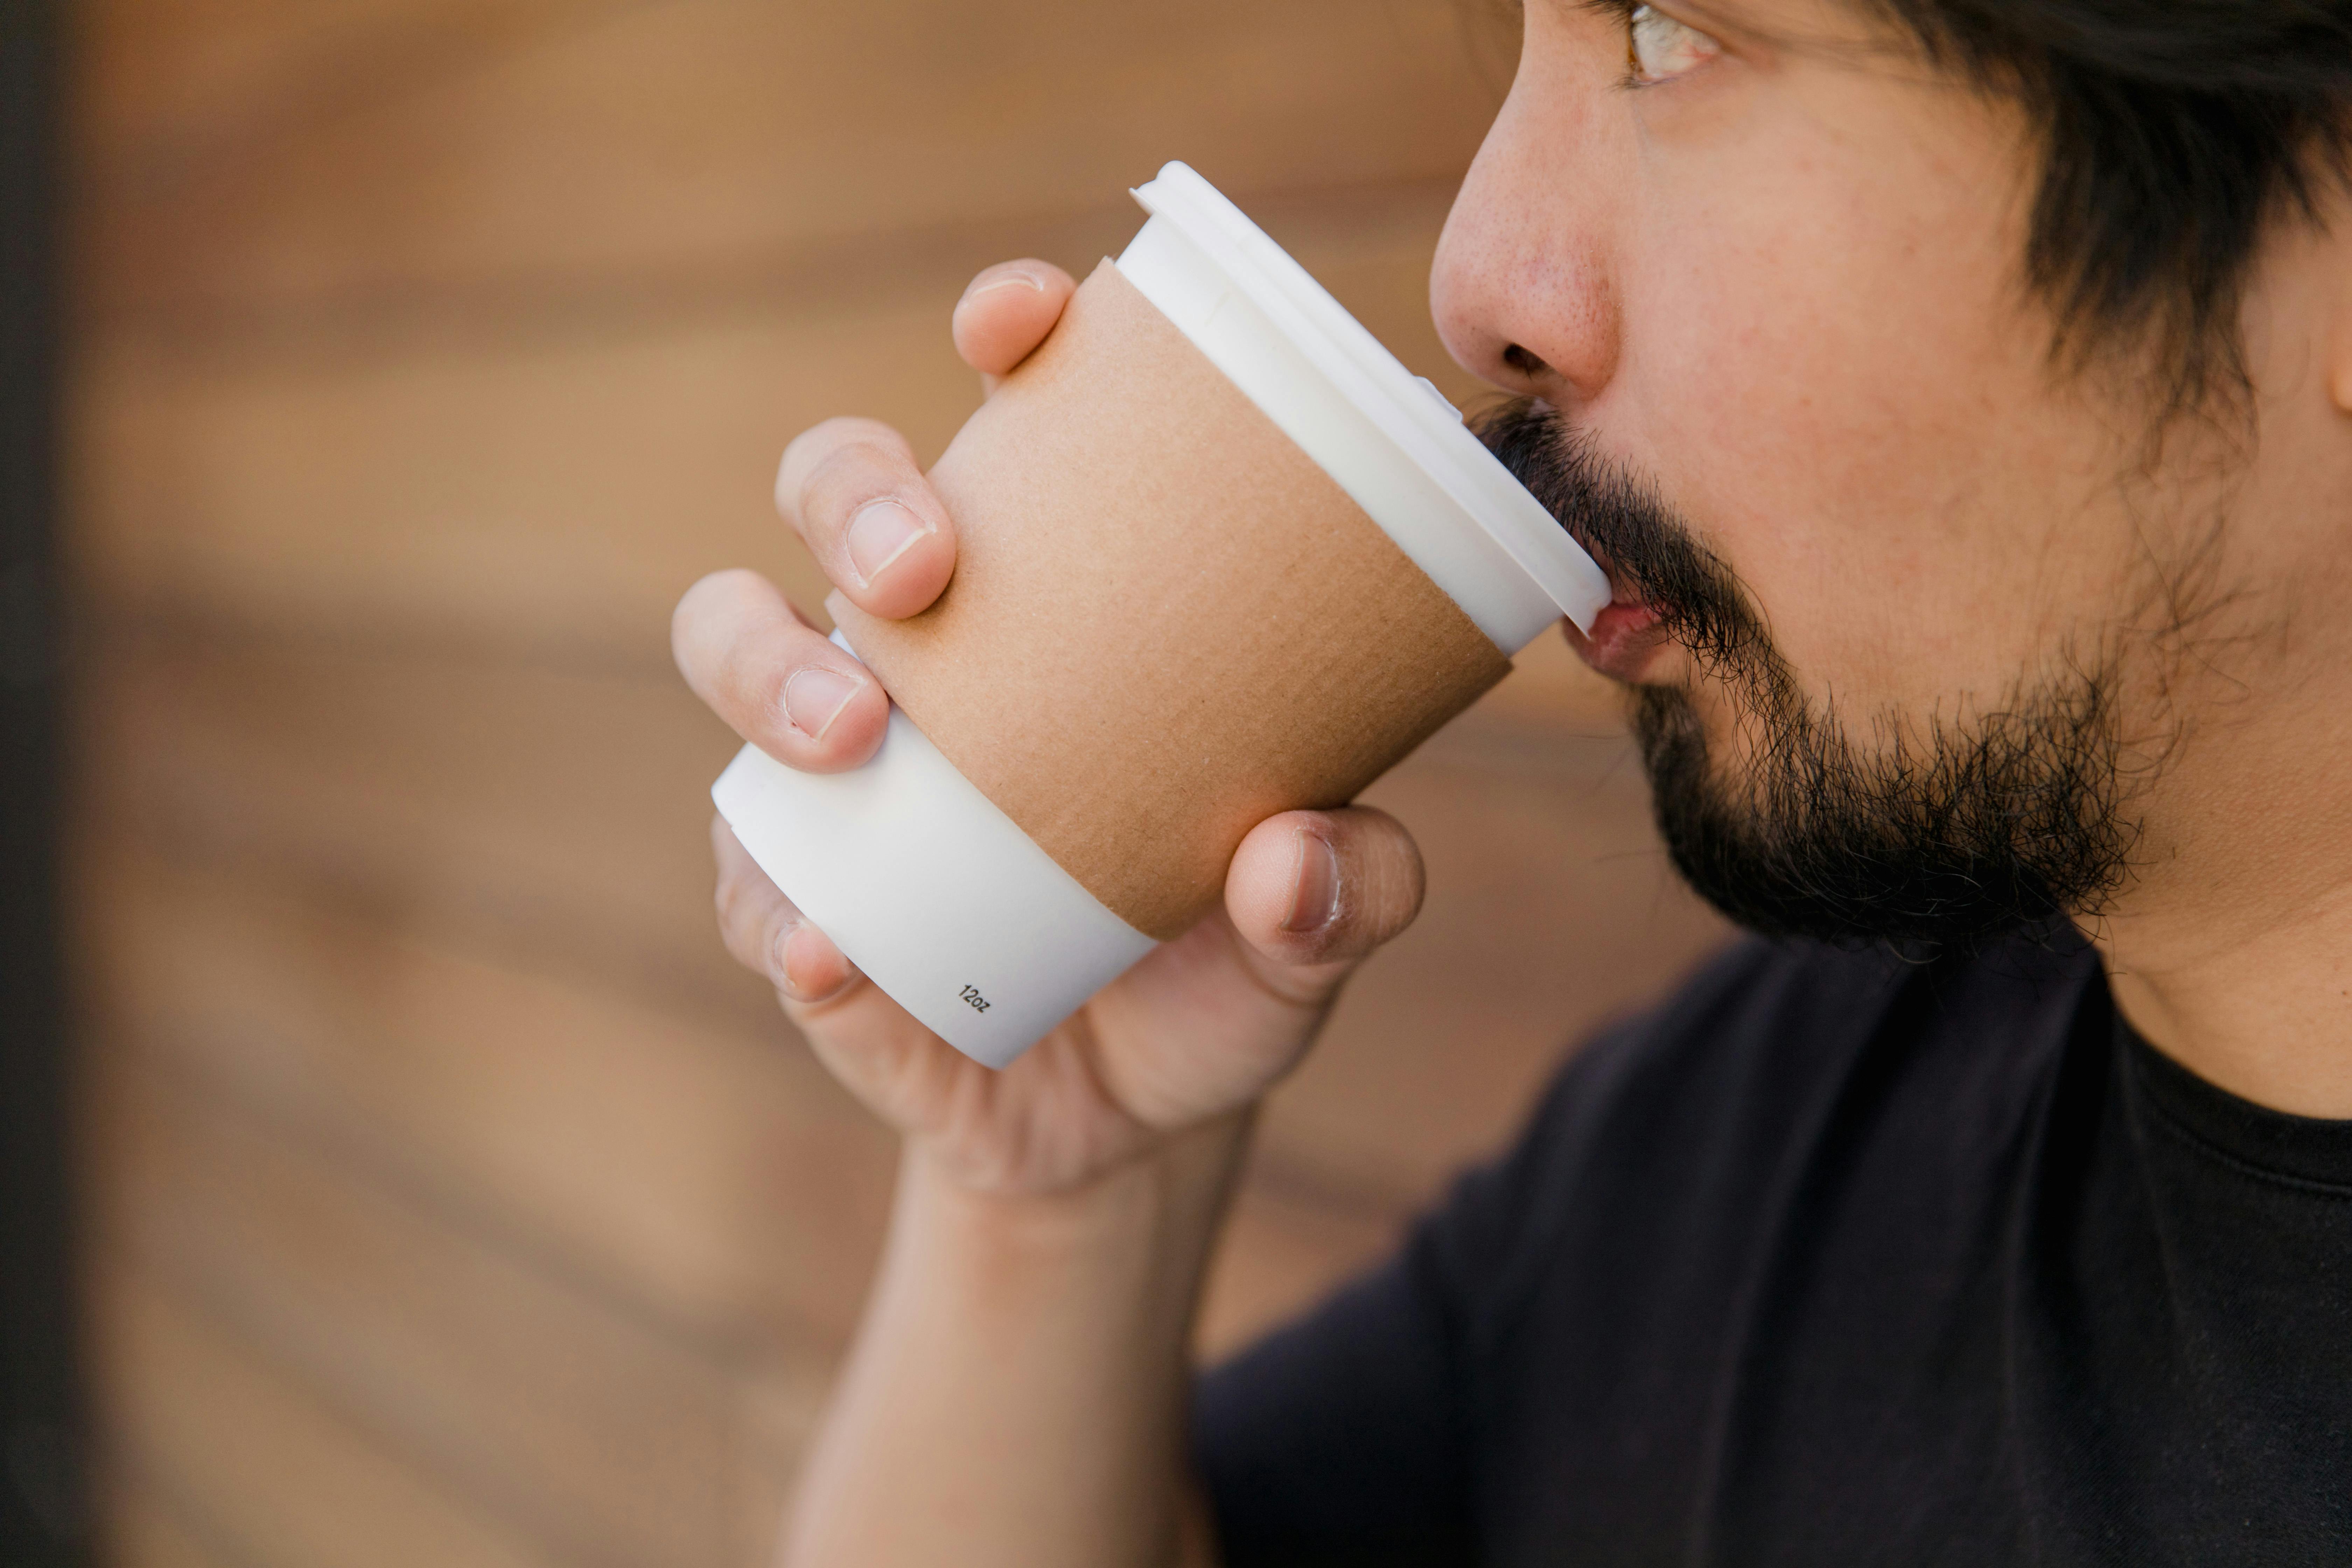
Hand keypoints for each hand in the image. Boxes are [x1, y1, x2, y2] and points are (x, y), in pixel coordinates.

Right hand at [674, 260, 1427, 1197]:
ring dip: (773, 672)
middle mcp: (927, 650)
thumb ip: (1350, 889)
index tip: (1022, 318)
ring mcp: (839, 768)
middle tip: (919, 571)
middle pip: (833, 492)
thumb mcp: (1314, 932)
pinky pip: (752, 879)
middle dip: (854, 498)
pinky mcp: (794, 898)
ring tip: (852, 739)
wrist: (1135, 1122)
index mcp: (1055, 597)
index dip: (1005, 334)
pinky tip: (826, 947)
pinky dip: (779, 908)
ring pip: (735, 644)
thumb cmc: (1224, 970)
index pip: (1016, 419)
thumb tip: (1298, 858)